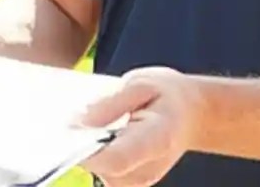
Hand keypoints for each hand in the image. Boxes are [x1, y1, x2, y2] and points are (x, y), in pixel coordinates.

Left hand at [76, 67, 205, 186]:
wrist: (192, 115)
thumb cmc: (165, 95)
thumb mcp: (141, 84)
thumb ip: (110, 103)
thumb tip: (77, 121)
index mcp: (157, 140)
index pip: (115, 159)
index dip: (87, 149)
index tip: (67, 128)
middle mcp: (148, 169)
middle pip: (100, 166)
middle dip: (81, 143)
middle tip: (74, 115)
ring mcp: (139, 179)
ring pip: (96, 169)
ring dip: (87, 146)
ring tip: (94, 120)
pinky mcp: (128, 181)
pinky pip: (101, 168)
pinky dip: (94, 150)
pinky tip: (98, 131)